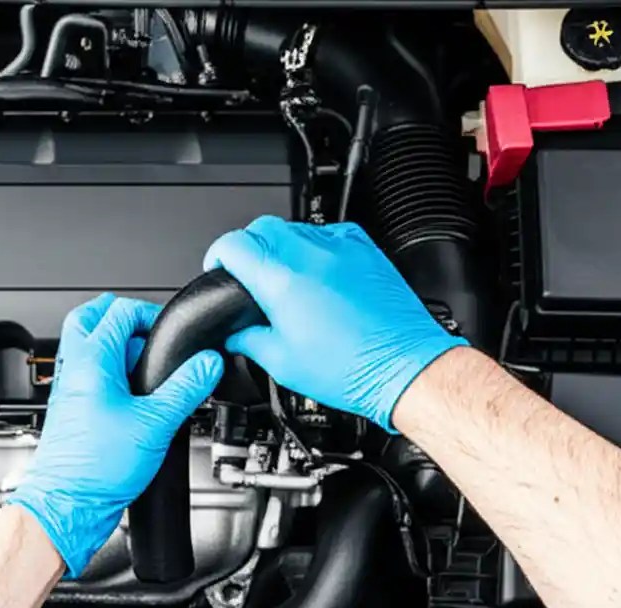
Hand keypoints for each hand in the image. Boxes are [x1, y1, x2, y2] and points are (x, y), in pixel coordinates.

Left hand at [6, 293, 223, 576]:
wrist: (69, 505)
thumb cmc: (97, 467)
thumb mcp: (156, 422)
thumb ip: (186, 388)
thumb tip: (207, 363)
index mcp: (91, 360)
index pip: (118, 311)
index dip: (149, 313)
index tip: (170, 330)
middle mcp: (74, 369)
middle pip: (90, 318)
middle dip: (121, 317)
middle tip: (148, 330)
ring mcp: (70, 389)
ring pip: (87, 346)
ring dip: (116, 345)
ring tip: (146, 363)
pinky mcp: (73, 410)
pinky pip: (89, 375)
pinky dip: (111, 372)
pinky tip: (134, 394)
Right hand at [205, 216, 466, 430]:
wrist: (403, 367)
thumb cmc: (353, 367)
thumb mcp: (283, 362)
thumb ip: (248, 340)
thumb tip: (235, 335)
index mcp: (282, 279)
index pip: (232, 244)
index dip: (217, 256)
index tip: (219, 269)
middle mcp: (309, 254)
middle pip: (260, 228)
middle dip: (247, 249)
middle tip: (249, 279)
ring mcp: (339, 247)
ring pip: (294, 228)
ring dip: (281, 248)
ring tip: (287, 284)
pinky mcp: (363, 249)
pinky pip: (327, 234)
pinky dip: (314, 249)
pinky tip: (318, 277)